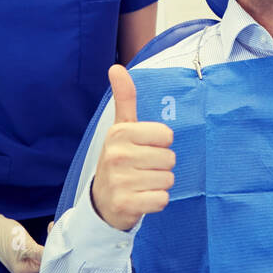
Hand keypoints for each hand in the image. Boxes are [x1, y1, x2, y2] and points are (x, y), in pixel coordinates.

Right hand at [90, 65, 176, 231]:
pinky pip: (162, 199)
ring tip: (141, 183)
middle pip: (170, 158)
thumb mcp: (121, 128)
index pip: (166, 135)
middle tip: (142, 169)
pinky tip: (141, 198)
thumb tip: (116, 68)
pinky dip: (156, 201)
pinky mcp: (126, 204)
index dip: (161, 143)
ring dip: (159, 184)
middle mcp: (117, 155)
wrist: (102, 201)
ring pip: (168, 179)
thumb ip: (124, 98)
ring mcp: (120, 181)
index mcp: (119, 133)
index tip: (144, 148)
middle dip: (161, 165)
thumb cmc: (119, 160)